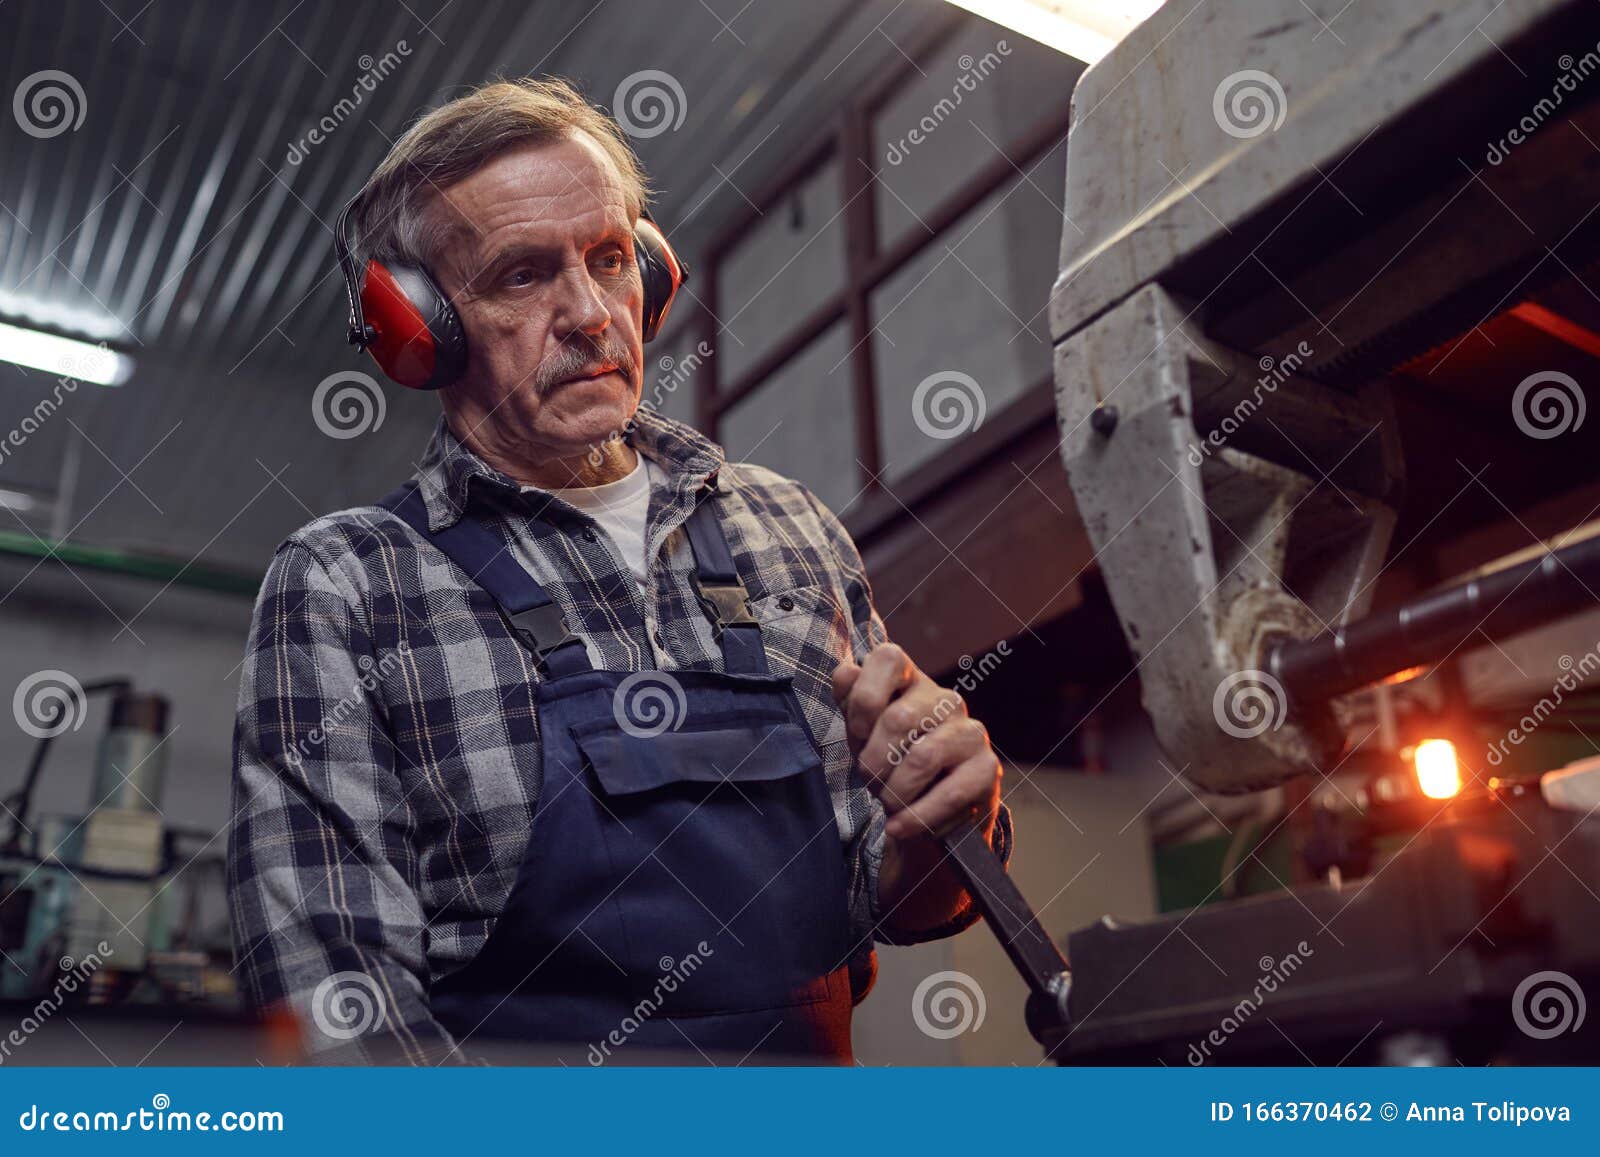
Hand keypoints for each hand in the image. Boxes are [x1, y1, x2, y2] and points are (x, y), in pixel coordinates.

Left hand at [830, 643, 1001, 846]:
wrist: (922, 819)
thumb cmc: (889, 767)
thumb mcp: (861, 735)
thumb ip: (851, 702)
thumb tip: (846, 672)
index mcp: (911, 681)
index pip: (889, 658)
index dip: (864, 698)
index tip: (858, 733)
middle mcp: (944, 699)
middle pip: (898, 719)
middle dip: (873, 762)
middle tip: (870, 781)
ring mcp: (970, 732)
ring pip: (923, 758)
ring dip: (894, 792)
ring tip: (888, 806)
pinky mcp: (987, 768)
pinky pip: (950, 792)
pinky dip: (917, 817)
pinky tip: (900, 826)